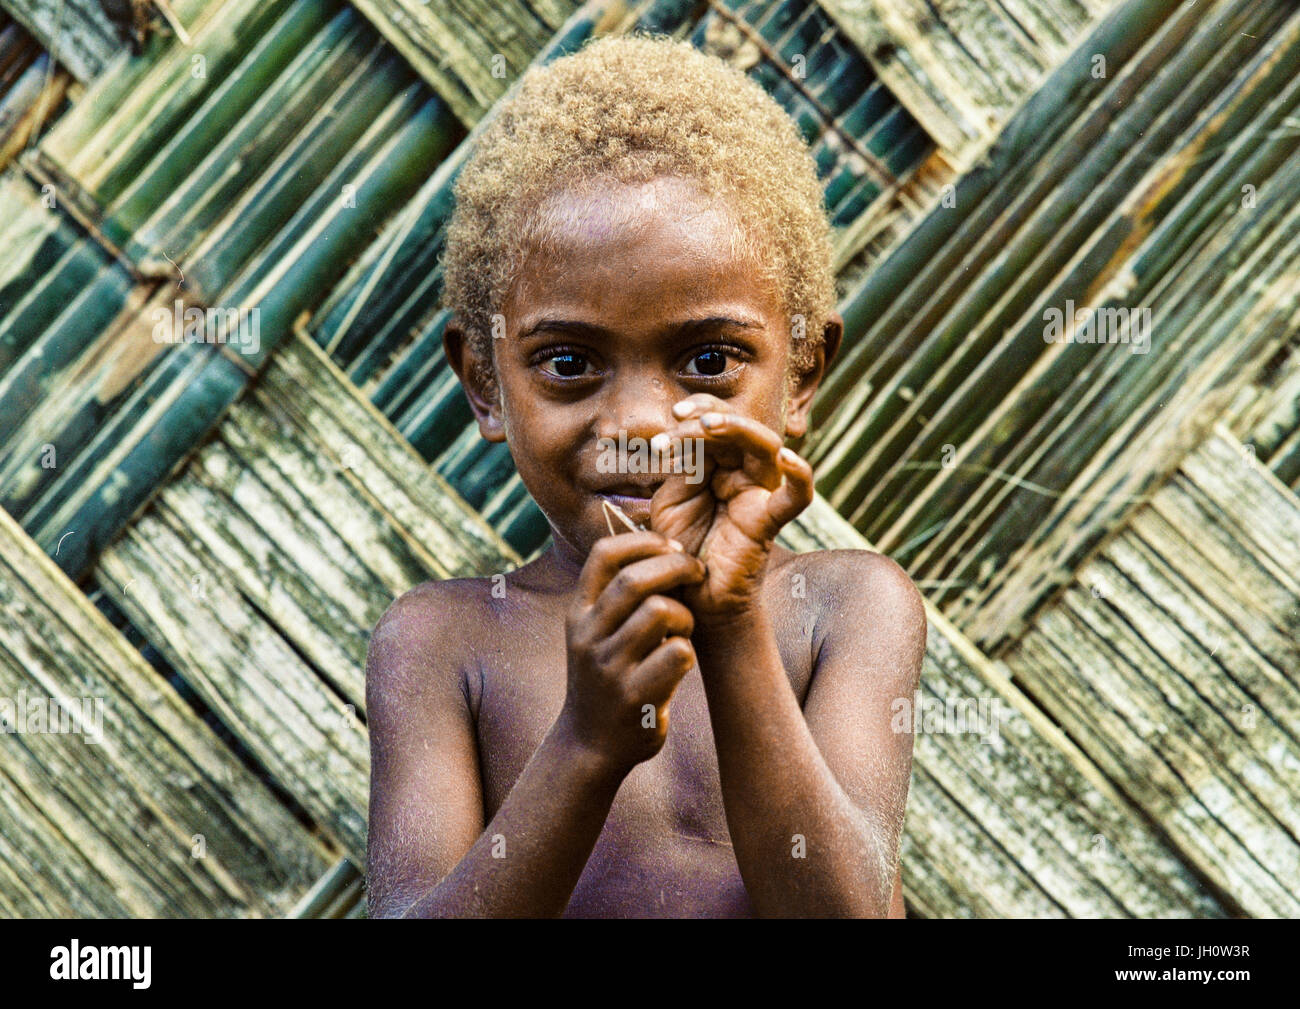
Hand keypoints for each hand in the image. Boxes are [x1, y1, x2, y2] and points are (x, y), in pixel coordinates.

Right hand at [558, 531, 705, 772]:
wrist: (590, 744)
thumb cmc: (607, 676)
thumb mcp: (594, 633)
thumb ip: (616, 596)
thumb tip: (664, 544)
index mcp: (578, 613)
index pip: (604, 555)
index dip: (643, 540)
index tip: (671, 544)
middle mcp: (588, 637)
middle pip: (636, 580)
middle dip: (677, 566)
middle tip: (697, 572)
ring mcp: (609, 668)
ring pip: (661, 612)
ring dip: (685, 616)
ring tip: (683, 630)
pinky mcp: (635, 697)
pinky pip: (678, 653)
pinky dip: (688, 651)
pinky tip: (679, 664)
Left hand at [649, 394, 813, 620]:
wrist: (692, 594)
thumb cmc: (683, 546)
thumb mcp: (671, 500)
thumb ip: (681, 469)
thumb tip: (680, 435)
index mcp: (719, 465)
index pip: (716, 424)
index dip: (696, 412)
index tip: (671, 416)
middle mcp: (743, 474)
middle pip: (740, 428)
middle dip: (711, 415)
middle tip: (680, 418)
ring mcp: (760, 494)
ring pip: (765, 447)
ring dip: (737, 429)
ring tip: (706, 426)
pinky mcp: (769, 520)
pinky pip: (797, 497)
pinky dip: (800, 476)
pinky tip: (787, 459)